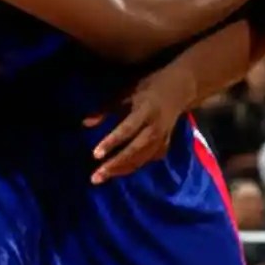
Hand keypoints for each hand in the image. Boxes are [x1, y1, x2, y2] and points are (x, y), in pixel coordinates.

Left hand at [85, 64, 195, 183]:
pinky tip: (120, 171)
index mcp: (145, 110)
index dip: (111, 142)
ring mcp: (162, 138)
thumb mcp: (126, 93)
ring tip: (102, 177)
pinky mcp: (165, 145)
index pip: (127, 129)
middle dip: (115, 164)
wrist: (180, 90)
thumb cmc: (148, 88)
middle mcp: (155, 127)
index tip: (95, 155)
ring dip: (122, 169)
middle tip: (96, 177)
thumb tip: (85, 124)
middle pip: (135, 150)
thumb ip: (106, 109)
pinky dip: (135, 165)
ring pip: (142, 158)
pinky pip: (148, 159)